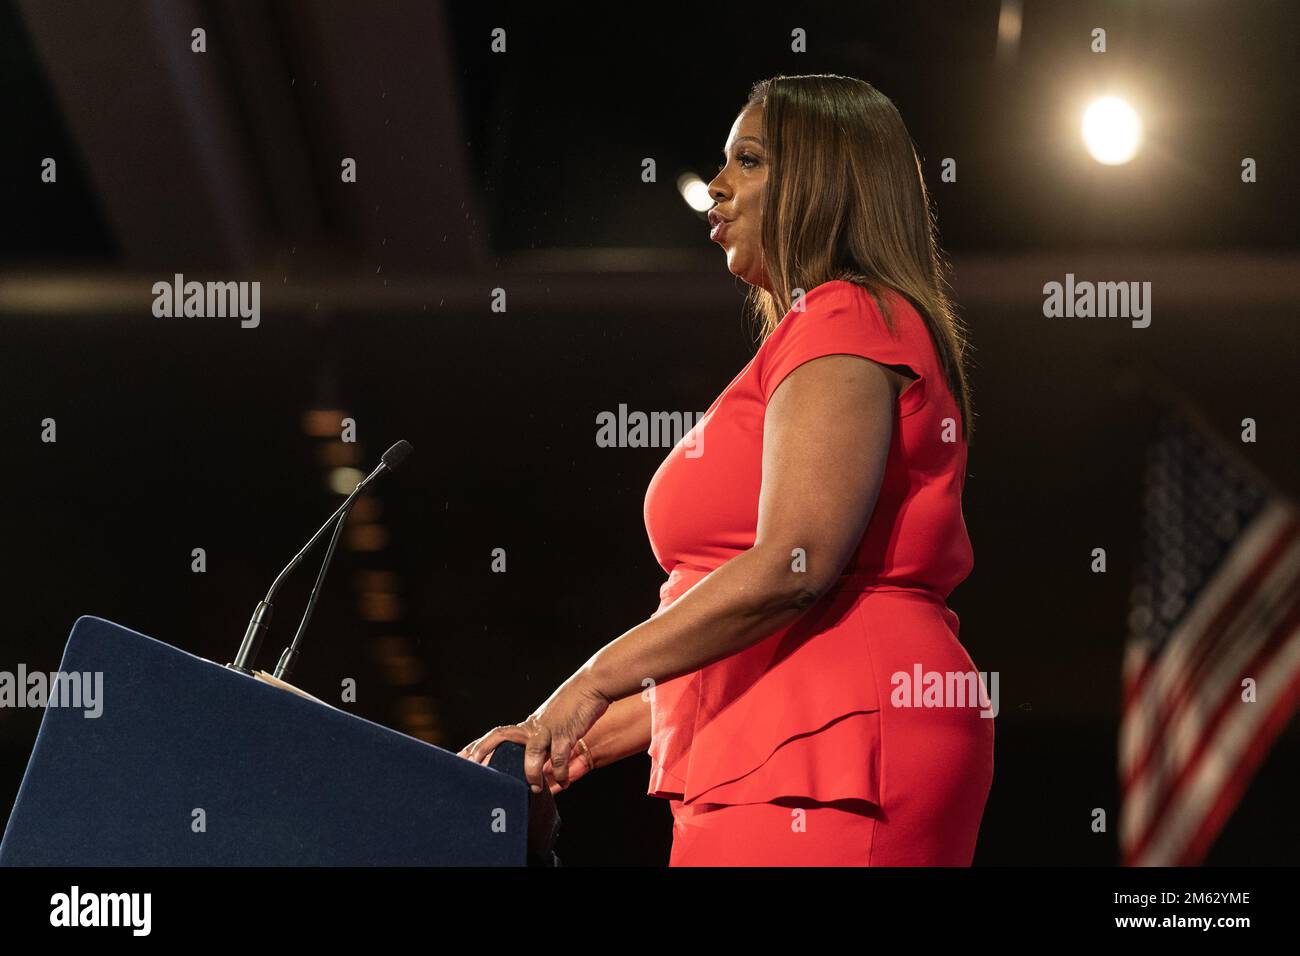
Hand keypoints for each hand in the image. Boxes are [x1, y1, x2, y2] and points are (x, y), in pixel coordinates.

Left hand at [457, 668, 610, 792]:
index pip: (496, 735)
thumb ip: (542, 743)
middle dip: (484, 751)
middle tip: (472, 768)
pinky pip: (559, 757)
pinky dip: (560, 772)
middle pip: (501, 736)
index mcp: (527, 726)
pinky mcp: (565, 733)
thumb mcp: (551, 725)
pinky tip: (563, 781)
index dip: (478, 746)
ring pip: (531, 752)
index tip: (461, 758)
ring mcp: (548, 729)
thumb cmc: (572, 706)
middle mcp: (533, 727)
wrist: (591, 685)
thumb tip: (535, 765)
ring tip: (534, 789)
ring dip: (531, 772)